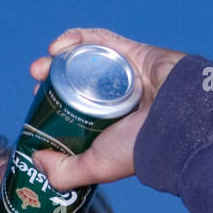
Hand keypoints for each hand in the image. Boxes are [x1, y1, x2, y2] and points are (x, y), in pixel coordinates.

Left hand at [29, 27, 186, 188]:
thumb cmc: (139, 148)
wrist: (176, 123)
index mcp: (108, 124)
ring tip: (43, 63)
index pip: (75, 108)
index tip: (37, 101)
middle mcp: (117, 98)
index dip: (52, 100)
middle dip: (52, 76)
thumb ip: (64, 173)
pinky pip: (101, 40)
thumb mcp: (94, 168)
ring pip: (87, 58)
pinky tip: (58, 46)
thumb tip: (36, 159)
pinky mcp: (133, 51)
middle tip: (37, 76)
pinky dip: (78, 38)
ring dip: (60, 56)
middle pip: (78, 79)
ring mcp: (125, 73)